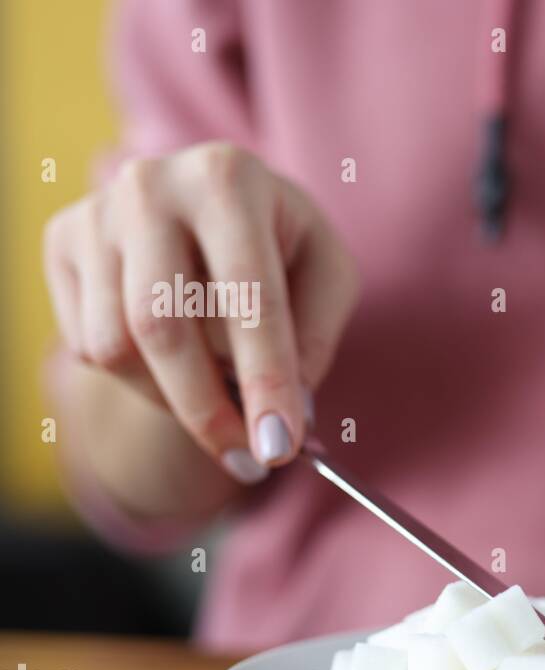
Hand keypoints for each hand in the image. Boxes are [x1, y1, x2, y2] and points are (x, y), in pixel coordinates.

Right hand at [44, 141, 358, 483]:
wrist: (213, 204)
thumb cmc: (282, 247)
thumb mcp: (326, 275)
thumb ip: (316, 338)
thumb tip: (288, 412)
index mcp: (229, 178)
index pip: (247, 296)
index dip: (266, 379)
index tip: (279, 446)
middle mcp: (150, 184)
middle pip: (164, 328)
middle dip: (209, 410)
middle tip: (250, 461)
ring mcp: (95, 213)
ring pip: (118, 349)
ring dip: (176, 397)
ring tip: (220, 390)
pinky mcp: (61, 243)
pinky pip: (90, 348)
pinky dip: (143, 378)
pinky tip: (177, 357)